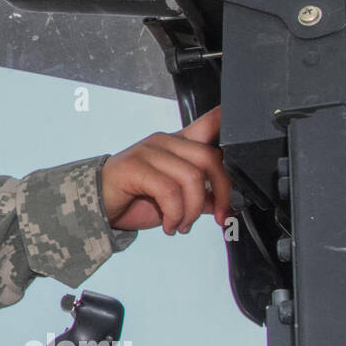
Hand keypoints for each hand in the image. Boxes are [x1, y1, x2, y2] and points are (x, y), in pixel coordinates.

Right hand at [100, 106, 231, 234]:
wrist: (95, 206)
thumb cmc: (135, 198)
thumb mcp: (176, 196)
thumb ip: (201, 193)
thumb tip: (228, 203)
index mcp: (179, 143)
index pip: (210, 122)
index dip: (231, 120)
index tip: (249, 126)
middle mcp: (165, 141)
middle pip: (211, 159)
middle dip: (221, 194)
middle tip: (218, 217)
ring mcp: (149, 151)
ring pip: (191, 178)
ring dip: (192, 211)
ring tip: (181, 225)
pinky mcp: (134, 167)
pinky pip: (168, 191)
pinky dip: (174, 214)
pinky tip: (169, 225)